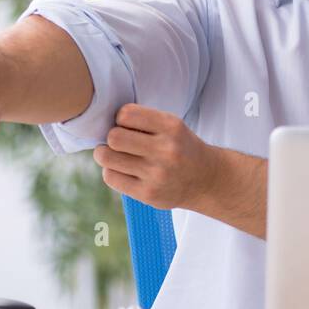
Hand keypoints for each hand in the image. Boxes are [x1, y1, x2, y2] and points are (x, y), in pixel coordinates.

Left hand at [92, 103, 222, 210]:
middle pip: (114, 137)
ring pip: (108, 158)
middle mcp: (166, 150)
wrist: (205, 180)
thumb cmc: (180, 147)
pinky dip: (111, 171)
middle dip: (110, 137)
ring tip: (114, 154)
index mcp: (172, 127)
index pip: (126, 114)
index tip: (126, 125)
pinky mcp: (148, 194)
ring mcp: (157, 174)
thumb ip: (143, 121)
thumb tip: (103, 122)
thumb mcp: (172, 126)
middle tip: (117, 142)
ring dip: (105, 154)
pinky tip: (122, 170)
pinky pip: (111, 177)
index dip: (120, 118)